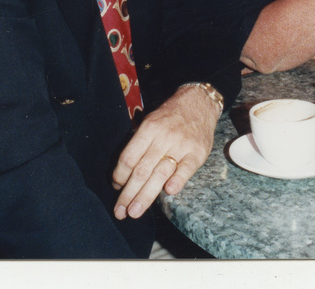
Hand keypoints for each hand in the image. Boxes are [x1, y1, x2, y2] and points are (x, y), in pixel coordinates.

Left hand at [111, 85, 218, 219]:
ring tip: (135, 211)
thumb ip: (140, 143)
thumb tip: (124, 171)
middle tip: (120, 211)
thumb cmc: (170, 116)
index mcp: (148, 128)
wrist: (199, 102)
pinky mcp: (197, 153)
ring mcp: (181, 145)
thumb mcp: (151, 121)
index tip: (116, 187)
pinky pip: (186, 169)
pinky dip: (177, 180)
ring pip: (160, 173)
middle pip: (141, 169)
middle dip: (129, 193)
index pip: (129, 157)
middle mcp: (163, 137)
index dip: (120, 175)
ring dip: (146, 195)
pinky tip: (168, 192)